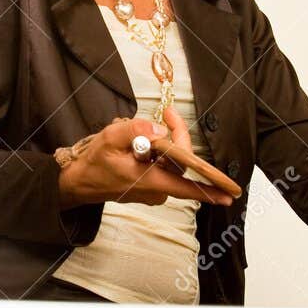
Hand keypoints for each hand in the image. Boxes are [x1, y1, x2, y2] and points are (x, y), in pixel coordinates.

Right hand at [58, 107, 234, 207]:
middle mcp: (155, 190)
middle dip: (179, 137)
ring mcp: (153, 190)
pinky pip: (164, 167)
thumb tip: (160, 130)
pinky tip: (146, 143)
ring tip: (153, 126)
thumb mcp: (110, 138)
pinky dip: (161, 152)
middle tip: (169, 113)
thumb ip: (136, 130)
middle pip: (181, 164)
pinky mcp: (150, 188)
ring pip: (173, 165)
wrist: (78, 183)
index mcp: (148, 180)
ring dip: (169, 144)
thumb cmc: (94, 163)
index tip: (229, 194)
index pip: (185, 186)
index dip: (209, 189)